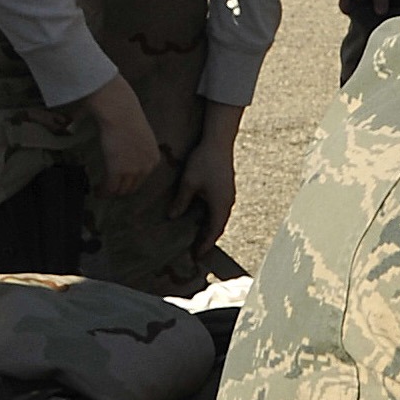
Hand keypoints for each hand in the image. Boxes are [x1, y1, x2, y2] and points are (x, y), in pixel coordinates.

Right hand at [77, 79, 164, 194]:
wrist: (121, 114)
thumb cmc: (127, 119)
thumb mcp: (139, 138)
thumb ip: (136, 150)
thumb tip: (125, 155)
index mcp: (153, 159)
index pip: (141, 179)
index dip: (128, 183)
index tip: (118, 182)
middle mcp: (147, 167)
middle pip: (132, 188)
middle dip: (119, 190)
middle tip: (106, 189)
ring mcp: (133, 170)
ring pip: (120, 190)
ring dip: (109, 193)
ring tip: (100, 190)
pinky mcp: (118, 171)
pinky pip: (109, 188)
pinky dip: (102, 192)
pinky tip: (96, 190)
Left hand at [180, 113, 239, 242]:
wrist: (218, 143)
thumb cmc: (203, 162)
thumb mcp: (188, 182)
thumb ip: (181, 201)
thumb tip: (172, 217)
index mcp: (220, 204)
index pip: (214, 230)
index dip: (205, 244)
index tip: (197, 256)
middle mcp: (227, 202)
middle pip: (218, 226)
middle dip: (207, 239)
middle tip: (195, 252)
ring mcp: (227, 195)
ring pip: (218, 218)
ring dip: (208, 229)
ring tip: (196, 238)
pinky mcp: (224, 189)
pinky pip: (218, 210)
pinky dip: (209, 219)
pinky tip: (198, 219)